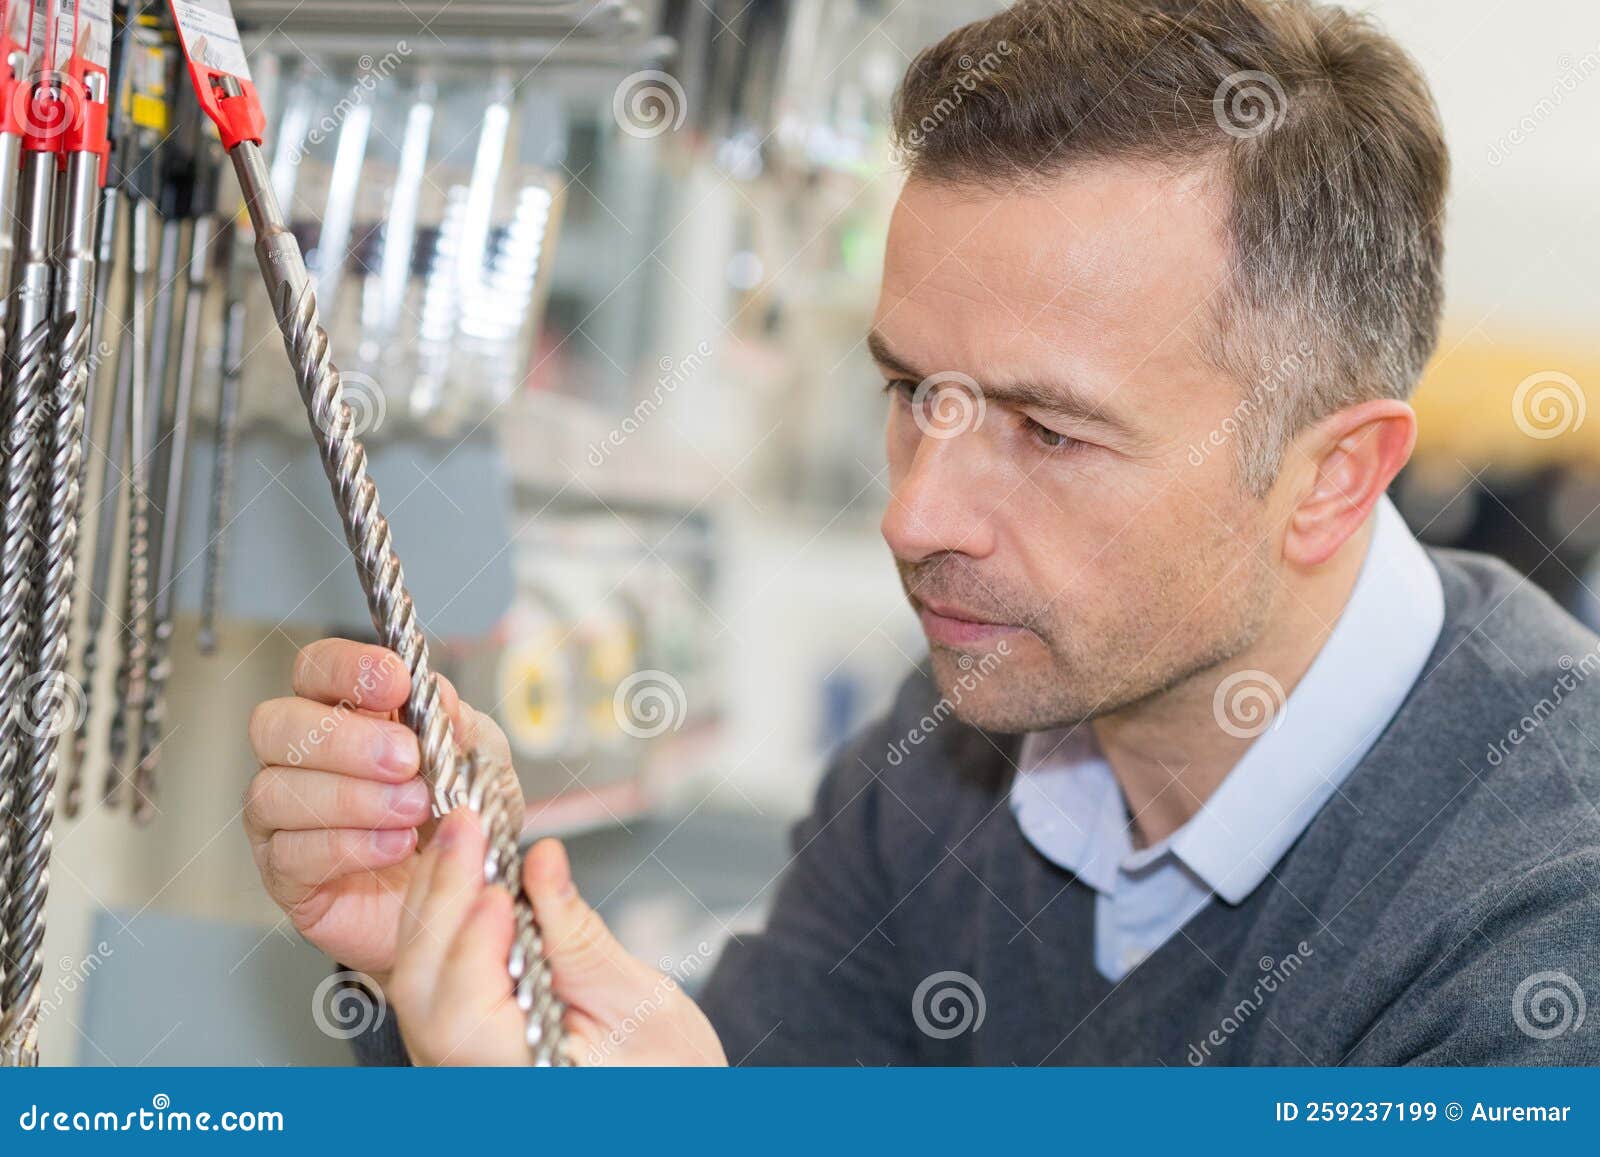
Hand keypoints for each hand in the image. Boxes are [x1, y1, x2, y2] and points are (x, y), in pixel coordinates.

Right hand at [244, 637, 501, 980]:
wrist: (454, 900)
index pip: (315, 669)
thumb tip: (438, 693)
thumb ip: (462, 726)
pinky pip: (292, 852)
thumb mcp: (481, 765)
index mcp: (340, 714)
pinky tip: (396, 846)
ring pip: (277, 790)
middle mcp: (297, 759)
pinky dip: (349, 845)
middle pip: (277, 724)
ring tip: (414, 809)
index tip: (396, 680)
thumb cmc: (454, 822)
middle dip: (345, 738)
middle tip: (406, 758)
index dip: (347, 668)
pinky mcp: (284, 874)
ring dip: (353, 796)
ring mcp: (281, 817)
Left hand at [389, 811, 726, 1066]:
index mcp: (521, 1082)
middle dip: (442, 898)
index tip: (497, 884)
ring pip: (414, 980)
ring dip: (436, 900)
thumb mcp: (640, 1004)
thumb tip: (540, 862)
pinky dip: (441, 920)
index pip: (464, 1016)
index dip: (472, 943)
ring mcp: (455, 1064)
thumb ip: (578, 936)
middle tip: (465, 825)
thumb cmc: (669, 1077)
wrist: (673, 1104)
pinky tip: (461, 872)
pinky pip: (430, 977)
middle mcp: (471, 1081)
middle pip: (421, 990)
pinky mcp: (459, 1038)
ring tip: (462, 834)